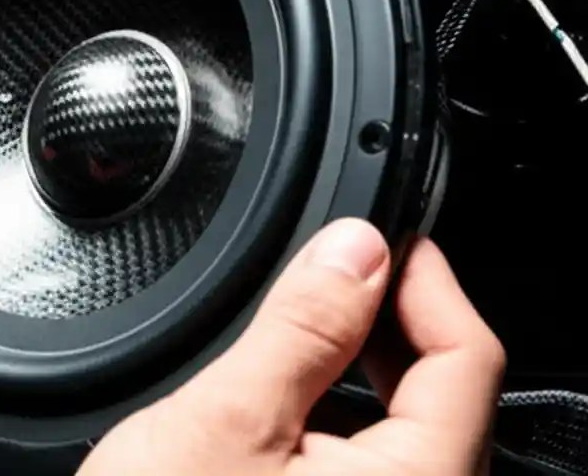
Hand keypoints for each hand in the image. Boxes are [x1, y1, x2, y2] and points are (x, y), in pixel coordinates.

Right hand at [78, 219, 505, 475]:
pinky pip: (370, 475)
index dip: (423, 281)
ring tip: (294, 340)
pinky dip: (336, 427)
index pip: (467, 360)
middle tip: (326, 275)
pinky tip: (282, 415)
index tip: (376, 239)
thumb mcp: (224, 422)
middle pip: (445, 399)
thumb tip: (353, 252)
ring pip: (406, 438)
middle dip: (386, 326)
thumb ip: (301, 330)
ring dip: (359, 376)